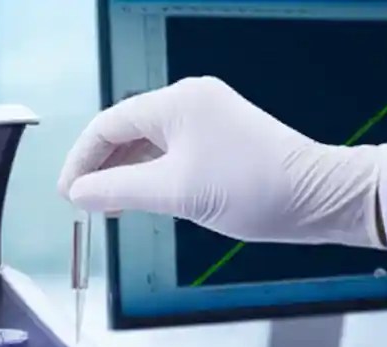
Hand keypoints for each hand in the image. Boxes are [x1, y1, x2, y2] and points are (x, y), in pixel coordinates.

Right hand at [58, 77, 384, 247]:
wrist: (319, 197)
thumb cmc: (254, 189)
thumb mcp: (176, 194)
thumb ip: (118, 191)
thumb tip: (78, 194)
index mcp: (177, 102)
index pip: (108, 125)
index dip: (81, 161)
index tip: (67, 194)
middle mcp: (191, 100)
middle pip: (125, 130)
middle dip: (100, 167)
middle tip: (82, 203)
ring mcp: (208, 118)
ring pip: (147, 143)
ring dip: (124, 173)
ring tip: (107, 206)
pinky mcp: (221, 138)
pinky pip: (170, 151)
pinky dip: (149, 174)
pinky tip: (140, 198)